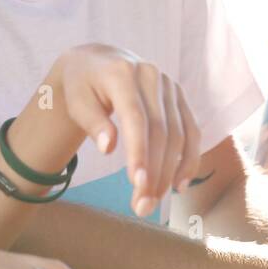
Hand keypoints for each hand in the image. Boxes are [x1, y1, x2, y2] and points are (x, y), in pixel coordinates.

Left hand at [51, 42, 201, 216]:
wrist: (98, 63)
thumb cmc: (83, 86)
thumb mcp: (76, 101)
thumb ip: (92, 123)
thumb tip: (109, 148)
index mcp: (122, 73)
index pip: (135, 117)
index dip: (139, 152)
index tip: (138, 184)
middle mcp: (151, 75)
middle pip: (160, 130)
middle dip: (155, 171)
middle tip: (142, 206)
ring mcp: (169, 85)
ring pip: (179, 134)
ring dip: (170, 172)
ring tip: (154, 201)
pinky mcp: (179, 96)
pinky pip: (191, 130)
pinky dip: (189, 159)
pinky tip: (179, 184)